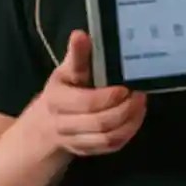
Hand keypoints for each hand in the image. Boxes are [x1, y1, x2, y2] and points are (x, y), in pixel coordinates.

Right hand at [37, 29, 146, 156]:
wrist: (45, 124)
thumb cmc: (63, 90)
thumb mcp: (66, 70)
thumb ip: (77, 55)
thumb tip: (80, 34)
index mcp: (57, 100)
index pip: (87, 103)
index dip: (109, 97)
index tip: (126, 87)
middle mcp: (63, 124)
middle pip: (100, 123)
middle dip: (124, 110)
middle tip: (139, 95)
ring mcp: (75, 141)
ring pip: (107, 138)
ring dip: (129, 123)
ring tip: (140, 105)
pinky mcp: (88, 151)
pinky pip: (111, 147)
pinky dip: (127, 133)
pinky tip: (135, 118)